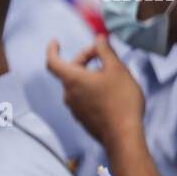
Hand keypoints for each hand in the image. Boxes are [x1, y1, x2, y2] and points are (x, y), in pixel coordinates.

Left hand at [46, 36, 145, 151]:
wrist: (124, 136)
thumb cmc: (121, 101)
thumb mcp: (117, 69)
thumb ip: (105, 51)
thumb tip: (99, 39)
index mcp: (72, 80)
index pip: (52, 62)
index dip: (52, 50)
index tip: (56, 42)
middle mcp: (68, 95)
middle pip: (70, 71)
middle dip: (84, 58)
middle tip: (103, 53)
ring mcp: (74, 109)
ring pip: (78, 85)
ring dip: (90, 74)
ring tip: (112, 72)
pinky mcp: (83, 119)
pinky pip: (83, 98)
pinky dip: (92, 89)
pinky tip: (111, 91)